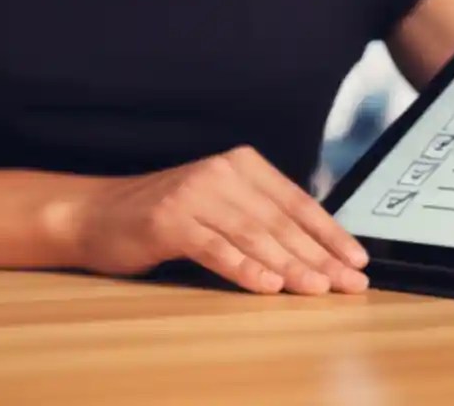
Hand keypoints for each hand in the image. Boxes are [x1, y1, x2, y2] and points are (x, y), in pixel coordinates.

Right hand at [72, 146, 368, 294]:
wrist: (95, 214)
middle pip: (282, 221)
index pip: (298, 202)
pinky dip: (245, 268)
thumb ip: (261, 217)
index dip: (331, 233)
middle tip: (349, 283)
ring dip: (291, 266)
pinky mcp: (169, 219)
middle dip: (320, 256)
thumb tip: (318, 249)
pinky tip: (268, 286)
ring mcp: (195, 194)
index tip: (357, 260)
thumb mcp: (221, 206)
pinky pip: (216, 248)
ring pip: (255, 235)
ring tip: (318, 288)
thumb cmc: (166, 217)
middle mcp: (223, 173)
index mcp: (243, 165)